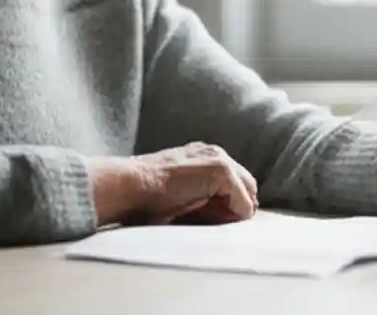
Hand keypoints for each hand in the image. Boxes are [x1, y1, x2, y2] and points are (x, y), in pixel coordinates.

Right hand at [88, 142, 258, 225]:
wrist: (128, 186)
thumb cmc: (146, 197)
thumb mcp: (180, 193)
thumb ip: (203, 197)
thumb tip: (228, 215)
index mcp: (203, 156)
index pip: (234, 183)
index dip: (228, 205)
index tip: (208, 219)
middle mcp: (214, 152)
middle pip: (247, 186)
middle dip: (235, 208)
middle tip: (211, 223)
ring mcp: (219, 158)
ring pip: (248, 195)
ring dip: (233, 212)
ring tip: (205, 219)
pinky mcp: (221, 170)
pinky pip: (243, 205)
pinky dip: (232, 217)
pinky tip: (206, 218)